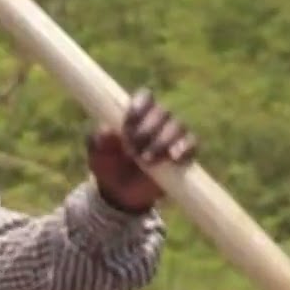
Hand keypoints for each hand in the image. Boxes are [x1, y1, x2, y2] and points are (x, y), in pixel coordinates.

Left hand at [86, 88, 196, 212]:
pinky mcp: (184, 152)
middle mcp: (157, 120)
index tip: (130, 119)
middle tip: (133, 148)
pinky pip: (192, 143)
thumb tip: (107, 130)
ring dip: (162, 142)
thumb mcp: (97, 154)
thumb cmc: (108, 165)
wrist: (121, 193)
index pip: (146, 96)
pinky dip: (184, 149)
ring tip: (146, 160)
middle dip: (148, 129)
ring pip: (178, 126)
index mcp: (136, 113)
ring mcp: (173, 135)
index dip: (141, 103)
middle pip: (163, 111)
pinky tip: (173, 158)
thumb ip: (98, 141)